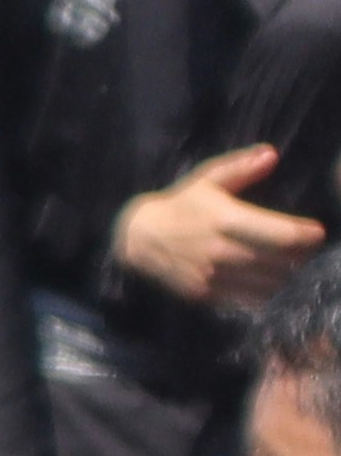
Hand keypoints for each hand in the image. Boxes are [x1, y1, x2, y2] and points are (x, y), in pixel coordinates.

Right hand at [121, 147, 327, 308]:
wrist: (139, 238)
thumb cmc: (181, 205)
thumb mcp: (206, 180)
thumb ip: (240, 167)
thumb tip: (271, 154)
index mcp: (225, 219)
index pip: (283, 235)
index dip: (307, 235)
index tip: (317, 232)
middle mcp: (222, 251)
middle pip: (283, 261)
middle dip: (301, 255)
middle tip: (304, 248)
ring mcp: (216, 277)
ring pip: (272, 284)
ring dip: (287, 275)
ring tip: (289, 264)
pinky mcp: (210, 295)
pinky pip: (253, 301)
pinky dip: (268, 293)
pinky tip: (269, 281)